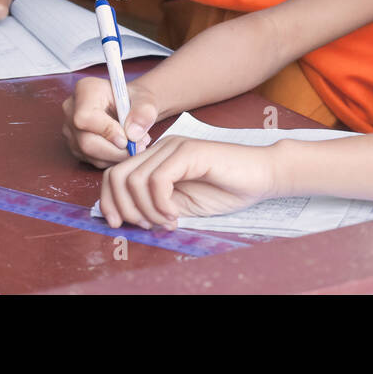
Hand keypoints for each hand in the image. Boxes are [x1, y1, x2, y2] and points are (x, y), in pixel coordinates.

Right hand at [62, 77, 157, 167]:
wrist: (130, 107)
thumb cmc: (135, 100)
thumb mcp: (146, 100)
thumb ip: (143, 113)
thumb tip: (133, 133)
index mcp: (86, 90)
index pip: (85, 117)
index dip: (107, 131)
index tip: (127, 138)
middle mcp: (72, 109)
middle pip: (86, 141)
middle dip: (115, 150)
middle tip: (137, 147)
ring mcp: (70, 129)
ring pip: (89, 154)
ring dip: (115, 156)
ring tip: (135, 146)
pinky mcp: (75, 145)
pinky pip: (91, 160)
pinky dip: (111, 159)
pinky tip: (123, 149)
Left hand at [99, 135, 281, 229]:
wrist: (262, 176)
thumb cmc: (226, 190)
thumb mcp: (181, 204)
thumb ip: (153, 206)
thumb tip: (123, 217)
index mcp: (156, 158)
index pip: (115, 175)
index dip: (110, 202)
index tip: (119, 225)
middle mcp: (161, 148)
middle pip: (118, 176)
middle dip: (125, 209)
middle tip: (148, 226)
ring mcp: (174, 147)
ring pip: (135, 180)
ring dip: (147, 210)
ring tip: (167, 221)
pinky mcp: (188, 152)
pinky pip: (157, 180)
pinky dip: (160, 204)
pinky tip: (175, 214)